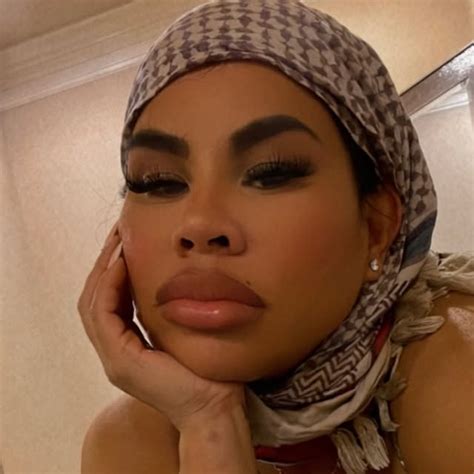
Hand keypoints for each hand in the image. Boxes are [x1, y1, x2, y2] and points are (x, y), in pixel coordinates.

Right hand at [77, 221, 247, 430]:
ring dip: (103, 269)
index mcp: (128, 346)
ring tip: (117, 241)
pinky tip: (121, 264)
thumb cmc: (209, 372)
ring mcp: (114, 358)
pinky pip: (104, 316)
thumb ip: (169, 311)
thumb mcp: (185, 331)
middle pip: (94, 299)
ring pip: (92, 305)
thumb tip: (175, 276)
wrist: (215, 408)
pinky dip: (109, 287)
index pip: (109, 302)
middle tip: (117, 233)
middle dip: (103, 263)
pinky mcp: (121, 361)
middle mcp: (115, 352)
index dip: (112, 271)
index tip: (125, 241)